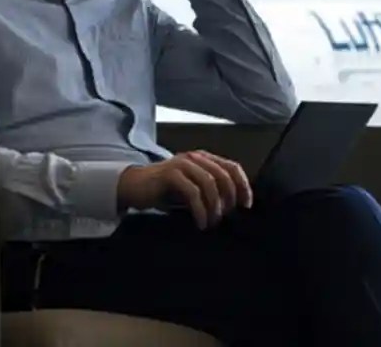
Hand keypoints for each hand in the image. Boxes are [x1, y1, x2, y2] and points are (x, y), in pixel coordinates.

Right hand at [117, 150, 252, 229]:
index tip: (246, 205)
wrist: (134, 186)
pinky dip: (200, 210)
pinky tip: (200, 222)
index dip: (243, 185)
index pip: (232, 167)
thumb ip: (209, 191)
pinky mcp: (170, 174)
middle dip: (229, 198)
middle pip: (223, 175)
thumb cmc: (165, 190)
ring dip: (215, 205)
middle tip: (226, 216)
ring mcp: (182, 164)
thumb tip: (231, 207)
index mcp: (204, 158)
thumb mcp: (192, 189)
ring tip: (212, 222)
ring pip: (209, 183)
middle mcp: (195, 157)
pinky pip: (192, 192)